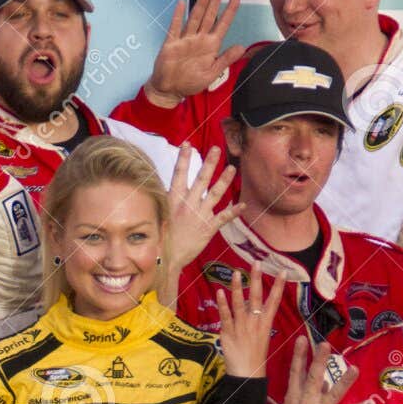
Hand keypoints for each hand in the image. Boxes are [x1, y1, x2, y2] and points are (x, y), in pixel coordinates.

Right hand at [146, 0, 245, 107]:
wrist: (169, 90)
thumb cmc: (190, 83)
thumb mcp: (211, 74)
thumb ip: (225, 59)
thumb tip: (241, 47)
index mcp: (210, 46)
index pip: (223, 25)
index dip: (230, 11)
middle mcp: (199, 39)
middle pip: (209, 17)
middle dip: (215, 1)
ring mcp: (185, 40)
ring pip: (195, 19)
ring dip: (200, 6)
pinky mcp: (172, 43)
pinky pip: (175, 27)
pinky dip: (178, 16)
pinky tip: (182, 4)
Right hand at [168, 144, 244, 269]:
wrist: (166, 258)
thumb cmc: (160, 237)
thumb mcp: (159, 215)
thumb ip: (167, 201)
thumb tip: (169, 190)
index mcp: (174, 199)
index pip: (179, 174)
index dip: (184, 158)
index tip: (187, 145)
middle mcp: (188, 204)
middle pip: (201, 179)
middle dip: (210, 163)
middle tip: (217, 149)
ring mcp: (200, 215)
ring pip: (215, 193)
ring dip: (225, 180)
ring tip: (232, 169)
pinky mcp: (208, 228)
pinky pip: (224, 217)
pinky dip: (234, 212)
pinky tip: (243, 205)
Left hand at [214, 264, 284, 376]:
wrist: (247, 373)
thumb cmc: (254, 355)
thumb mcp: (261, 335)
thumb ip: (255, 318)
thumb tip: (250, 303)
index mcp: (266, 323)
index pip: (274, 301)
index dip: (279, 286)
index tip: (283, 271)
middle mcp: (255, 323)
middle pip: (257, 298)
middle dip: (257, 279)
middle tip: (256, 263)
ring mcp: (241, 327)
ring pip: (239, 304)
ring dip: (238, 287)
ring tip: (236, 273)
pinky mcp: (228, 333)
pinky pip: (225, 316)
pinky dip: (222, 304)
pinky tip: (220, 292)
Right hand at [271, 337, 368, 403]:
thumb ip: (305, 395)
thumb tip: (323, 381)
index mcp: (292, 399)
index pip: (295, 373)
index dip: (299, 355)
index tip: (303, 339)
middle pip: (312, 378)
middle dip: (319, 360)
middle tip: (325, 344)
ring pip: (333, 394)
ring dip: (344, 381)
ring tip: (354, 368)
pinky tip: (372, 403)